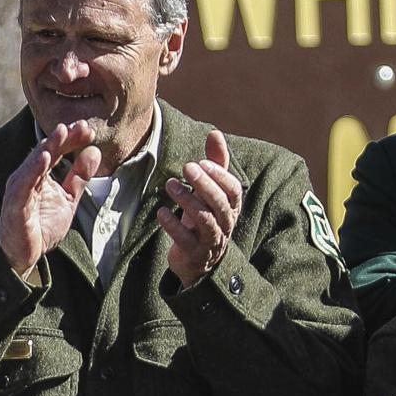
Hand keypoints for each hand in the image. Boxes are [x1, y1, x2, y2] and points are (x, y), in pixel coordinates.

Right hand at [0, 119, 103, 275]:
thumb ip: (79, 177)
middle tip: (81, 124)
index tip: (89, 129)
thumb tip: (94, 151)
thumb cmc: (41, 226)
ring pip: (34, 163)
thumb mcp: (68, 199)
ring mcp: (19, 189)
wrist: (24, 255)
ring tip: (62, 132)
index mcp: (39, 173)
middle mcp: (27, 177)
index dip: (72, 138)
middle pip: (45, 150)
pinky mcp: (15, 204)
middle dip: (62, 136)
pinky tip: (45, 157)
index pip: (56, 150)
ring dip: (48, 146)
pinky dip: (33, 170)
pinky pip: (24, 184)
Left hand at [157, 127, 243, 286]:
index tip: (202, 162)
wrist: (198, 262)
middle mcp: (226, 224)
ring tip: (170, 185)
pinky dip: (173, 225)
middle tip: (187, 167)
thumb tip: (215, 133)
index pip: (234, 190)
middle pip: (221, 204)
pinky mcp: (195, 255)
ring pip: (205, 220)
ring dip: (188, 201)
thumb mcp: (211, 192)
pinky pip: (186, 240)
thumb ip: (215, 164)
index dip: (220, 176)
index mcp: (232, 208)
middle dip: (205, 184)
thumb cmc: (205, 218)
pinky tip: (162, 212)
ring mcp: (211, 241)